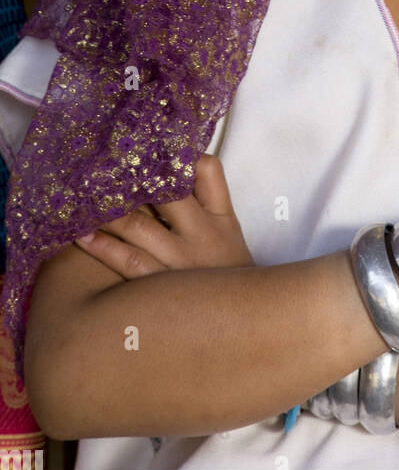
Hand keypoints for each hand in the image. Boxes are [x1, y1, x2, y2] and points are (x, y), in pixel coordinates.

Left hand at [74, 154, 255, 278]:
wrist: (244, 324)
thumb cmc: (230, 275)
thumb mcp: (231, 234)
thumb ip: (211, 200)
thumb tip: (180, 166)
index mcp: (221, 218)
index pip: (208, 170)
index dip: (182, 154)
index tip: (152, 145)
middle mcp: (201, 234)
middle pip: (167, 192)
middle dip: (135, 176)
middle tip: (103, 163)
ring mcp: (180, 261)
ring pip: (140, 226)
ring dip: (109, 210)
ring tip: (84, 197)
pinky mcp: (162, 287)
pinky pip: (129, 262)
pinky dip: (104, 247)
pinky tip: (83, 236)